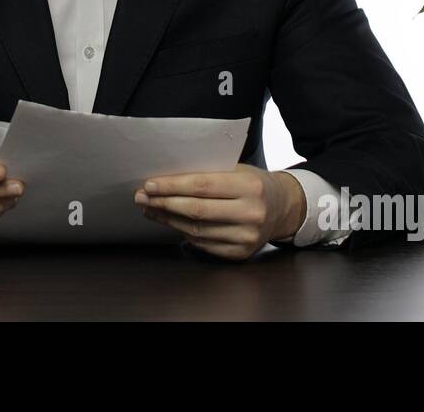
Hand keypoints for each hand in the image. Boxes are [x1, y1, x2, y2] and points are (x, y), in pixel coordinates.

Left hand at [134, 164, 305, 260]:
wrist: (282, 207)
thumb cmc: (252, 183)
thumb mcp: (237, 169)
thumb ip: (208, 172)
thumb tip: (165, 178)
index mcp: (249, 186)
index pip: (202, 185)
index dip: (172, 186)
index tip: (149, 184)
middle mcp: (251, 213)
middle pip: (196, 210)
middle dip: (164, 203)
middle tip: (141, 197)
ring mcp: (246, 237)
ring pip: (196, 230)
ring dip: (168, 219)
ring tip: (150, 208)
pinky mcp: (240, 253)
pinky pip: (203, 244)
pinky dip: (182, 233)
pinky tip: (169, 222)